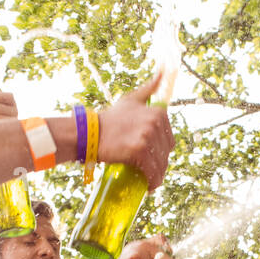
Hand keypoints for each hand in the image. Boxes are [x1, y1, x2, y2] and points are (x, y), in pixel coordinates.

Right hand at [96, 74, 175, 189]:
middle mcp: (156, 122)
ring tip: (150, 181)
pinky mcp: (140, 150)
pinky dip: (152, 181)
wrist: (90, 132)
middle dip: (159, 164)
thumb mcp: (131, 99)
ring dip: (157, 175)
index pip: (169, 139)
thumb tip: (163, 71)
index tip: (151, 157)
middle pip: (166, 153)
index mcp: (158, 112)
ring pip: (160, 163)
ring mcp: (148, 136)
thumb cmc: (110, 118)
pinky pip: (152, 171)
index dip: (160, 151)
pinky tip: (149, 186)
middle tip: (148, 171)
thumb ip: (149, 88)